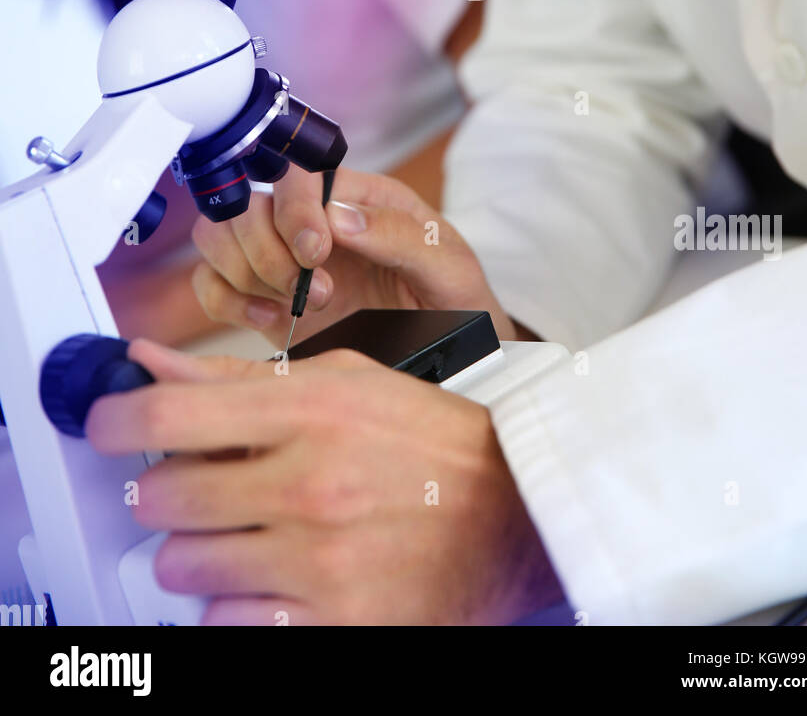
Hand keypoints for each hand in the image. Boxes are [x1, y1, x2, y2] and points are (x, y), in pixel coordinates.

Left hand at [86, 338, 565, 624]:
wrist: (517, 518)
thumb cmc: (433, 443)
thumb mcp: (346, 380)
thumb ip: (242, 379)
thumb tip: (154, 365)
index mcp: (312, 412)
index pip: (169, 416)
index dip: (114, 421)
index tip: (108, 426)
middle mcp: (309, 485)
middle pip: (164, 497)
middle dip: (164, 491)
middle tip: (194, 485)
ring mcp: (319, 561)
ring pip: (185, 566)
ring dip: (197, 549)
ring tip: (241, 533)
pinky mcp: (333, 623)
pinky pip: (227, 623)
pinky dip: (233, 603)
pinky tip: (268, 577)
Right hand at [191, 166, 518, 347]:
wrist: (454, 358)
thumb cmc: (457, 304)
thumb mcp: (450, 266)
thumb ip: (401, 235)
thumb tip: (339, 216)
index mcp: (358, 196)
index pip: (297, 177)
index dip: (294, 212)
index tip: (316, 253)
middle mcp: (313, 221)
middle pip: (247, 204)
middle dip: (268, 250)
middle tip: (314, 289)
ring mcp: (284, 259)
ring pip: (218, 237)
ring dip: (244, 270)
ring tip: (293, 303)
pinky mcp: (265, 299)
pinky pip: (211, 284)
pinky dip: (225, 300)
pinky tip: (268, 318)